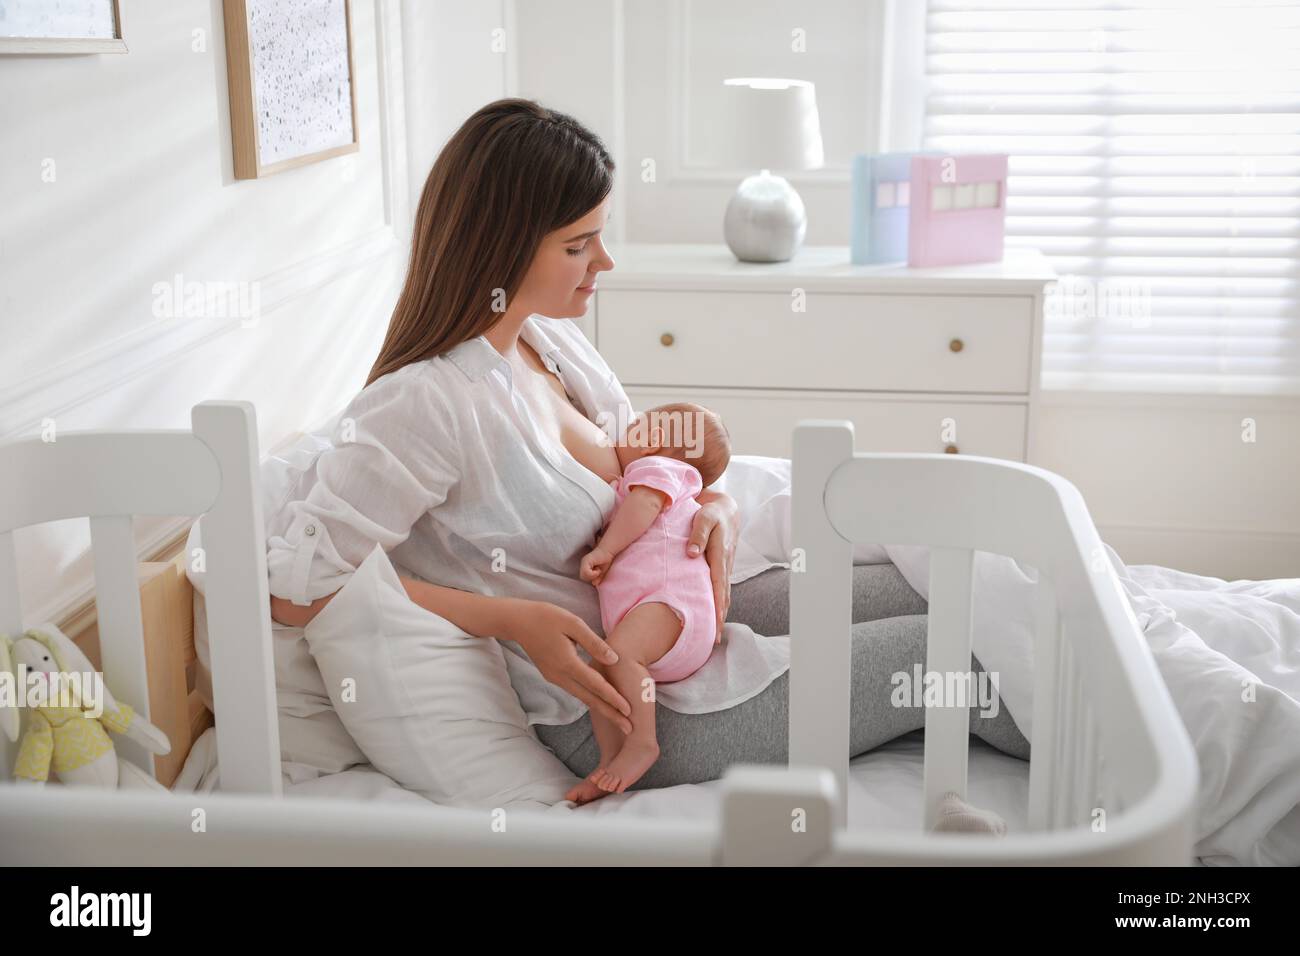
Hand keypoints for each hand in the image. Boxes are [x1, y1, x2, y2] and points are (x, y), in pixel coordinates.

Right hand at [499, 598, 631, 733]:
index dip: (613, 698)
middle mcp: (560, 676)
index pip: (595, 685)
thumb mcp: (573, 623)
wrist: (519, 622)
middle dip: (610, 714)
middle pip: (590, 699)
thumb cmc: (547, 617)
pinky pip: (575, 691)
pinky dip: (590, 698)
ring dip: (601, 708)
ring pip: (582, 697)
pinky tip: (599, 702)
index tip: (629, 711)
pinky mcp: (552, 676)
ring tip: (618, 719)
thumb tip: (614, 659)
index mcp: (567, 663)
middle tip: (629, 729)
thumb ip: (594, 643)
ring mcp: (555, 678)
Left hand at [580, 547, 612, 586]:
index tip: (598, 572)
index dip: (591, 577)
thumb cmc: (605, 560)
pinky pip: (587, 572)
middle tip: (598, 571)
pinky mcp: (586, 561)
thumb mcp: (602, 572)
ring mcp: (584, 561)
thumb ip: (597, 578)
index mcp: (585, 565)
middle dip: (591, 577)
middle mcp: (583, 563)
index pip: (584, 577)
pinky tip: (598, 568)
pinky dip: (594, 573)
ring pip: (584, 576)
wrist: (607, 551)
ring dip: (593, 575)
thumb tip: (594, 583)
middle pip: (583, 577)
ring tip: (598, 569)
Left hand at [687, 492, 738, 643]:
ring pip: (724, 595)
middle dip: (720, 618)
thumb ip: (697, 534)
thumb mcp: (704, 517)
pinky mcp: (722, 567)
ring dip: (721, 614)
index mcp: (720, 555)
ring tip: (715, 634)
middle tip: (715, 640)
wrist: (727, 509)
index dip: (717, 605)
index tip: (715, 624)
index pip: (718, 585)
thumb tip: (691, 553)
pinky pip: (721, 589)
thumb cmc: (712, 513)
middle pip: (723, 596)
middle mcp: (725, 564)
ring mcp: (725, 567)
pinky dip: (720, 604)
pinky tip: (716, 615)